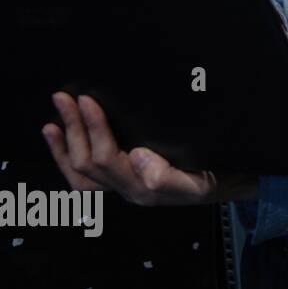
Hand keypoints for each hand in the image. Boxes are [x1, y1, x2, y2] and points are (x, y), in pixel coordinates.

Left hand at [41, 92, 256, 205]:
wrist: (233, 183)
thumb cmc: (219, 175)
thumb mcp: (203, 179)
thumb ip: (168, 175)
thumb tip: (136, 156)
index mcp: (144, 188)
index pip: (107, 159)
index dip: (93, 129)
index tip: (88, 99)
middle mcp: (128, 190)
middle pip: (88, 164)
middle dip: (74, 129)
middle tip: (64, 97)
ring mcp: (123, 188)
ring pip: (81, 174)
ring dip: (64, 145)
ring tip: (53, 118)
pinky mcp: (124, 180)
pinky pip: (86, 178)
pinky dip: (67, 158)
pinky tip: (59, 137)